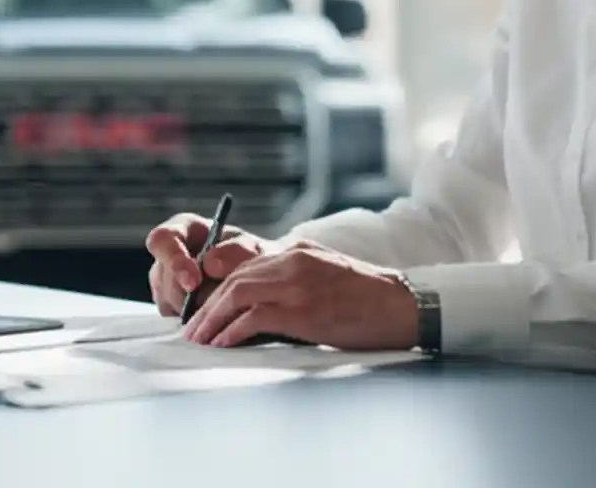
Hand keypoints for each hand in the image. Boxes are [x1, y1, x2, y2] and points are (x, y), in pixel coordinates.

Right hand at [145, 213, 278, 315]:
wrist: (259, 280)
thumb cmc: (253, 257)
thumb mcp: (252, 248)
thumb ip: (236, 251)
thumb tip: (211, 264)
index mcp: (185, 228)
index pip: (162, 239)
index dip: (173, 261)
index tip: (194, 283)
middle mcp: (170, 252)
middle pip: (161, 276)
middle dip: (185, 294)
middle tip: (212, 305)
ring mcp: (166, 278)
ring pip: (166, 299)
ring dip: (192, 308)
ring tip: (221, 305)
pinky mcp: (169, 302)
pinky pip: (173, 315)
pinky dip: (193, 319)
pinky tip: (212, 313)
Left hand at [183, 240, 418, 350]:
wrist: (403, 305)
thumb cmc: (366, 297)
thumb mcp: (325, 274)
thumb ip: (294, 279)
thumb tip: (260, 304)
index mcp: (296, 251)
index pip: (243, 264)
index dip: (217, 285)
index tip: (203, 306)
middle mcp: (292, 261)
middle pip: (234, 278)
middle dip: (207, 305)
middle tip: (193, 328)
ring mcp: (298, 284)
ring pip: (238, 294)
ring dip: (213, 318)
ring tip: (200, 339)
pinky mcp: (304, 310)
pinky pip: (255, 318)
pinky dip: (233, 331)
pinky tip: (223, 344)